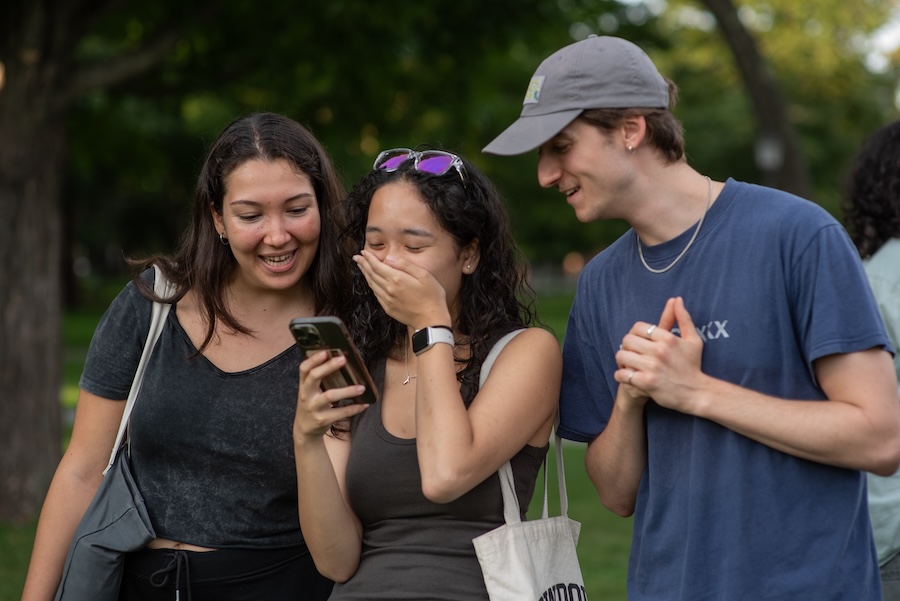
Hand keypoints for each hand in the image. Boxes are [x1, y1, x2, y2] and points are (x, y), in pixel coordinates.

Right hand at [294, 351, 368, 440]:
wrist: (304, 430)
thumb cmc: (311, 405)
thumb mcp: (309, 391)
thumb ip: (318, 378)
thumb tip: (338, 359)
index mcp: (303, 385)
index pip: (304, 369)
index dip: (313, 359)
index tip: (325, 351)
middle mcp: (306, 395)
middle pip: (315, 377)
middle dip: (329, 367)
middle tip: (343, 359)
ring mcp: (314, 408)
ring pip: (330, 396)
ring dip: (347, 391)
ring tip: (361, 387)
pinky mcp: (323, 420)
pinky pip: (341, 413)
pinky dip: (354, 408)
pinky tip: (364, 404)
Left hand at [352, 250, 450, 328]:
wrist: (431, 320)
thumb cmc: (432, 297)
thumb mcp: (424, 275)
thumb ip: (405, 265)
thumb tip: (389, 258)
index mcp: (396, 279)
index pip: (377, 266)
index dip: (369, 259)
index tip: (363, 252)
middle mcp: (388, 289)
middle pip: (371, 274)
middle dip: (363, 264)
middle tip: (357, 257)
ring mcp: (387, 300)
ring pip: (372, 284)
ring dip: (365, 274)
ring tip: (361, 267)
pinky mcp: (388, 308)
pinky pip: (376, 294)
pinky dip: (371, 285)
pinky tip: (371, 282)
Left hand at [615, 297, 705, 413]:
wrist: (697, 393)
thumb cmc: (693, 365)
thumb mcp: (693, 339)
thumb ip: (683, 318)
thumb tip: (677, 299)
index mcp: (667, 338)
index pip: (638, 327)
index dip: (635, 334)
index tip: (638, 342)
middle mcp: (659, 350)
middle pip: (627, 340)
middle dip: (627, 347)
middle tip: (632, 353)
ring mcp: (651, 367)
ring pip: (621, 356)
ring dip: (622, 361)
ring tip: (628, 364)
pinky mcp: (646, 383)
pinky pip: (622, 374)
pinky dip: (621, 376)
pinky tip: (628, 376)